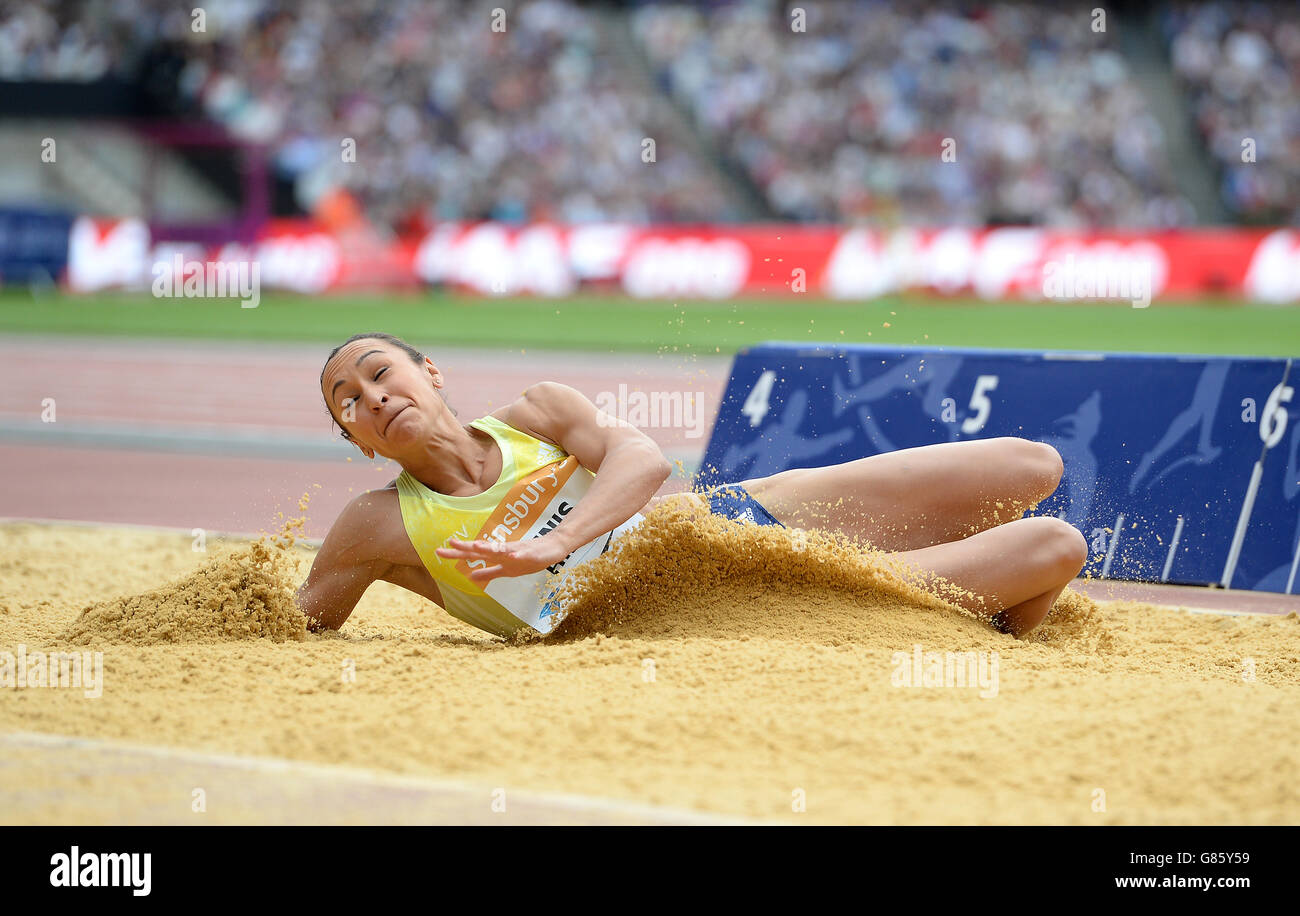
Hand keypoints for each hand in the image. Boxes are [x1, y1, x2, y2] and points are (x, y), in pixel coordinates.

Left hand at [435, 536, 572, 584]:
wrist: (552, 547)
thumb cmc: (529, 557)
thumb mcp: (506, 570)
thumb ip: (489, 572)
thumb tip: (470, 577)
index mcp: (497, 556)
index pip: (473, 555)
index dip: (457, 553)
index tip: (438, 552)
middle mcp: (503, 551)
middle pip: (481, 550)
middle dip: (464, 548)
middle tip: (447, 545)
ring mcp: (516, 551)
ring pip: (500, 549)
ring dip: (488, 548)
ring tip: (476, 547)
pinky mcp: (530, 553)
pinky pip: (522, 555)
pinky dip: (517, 555)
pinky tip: (512, 556)